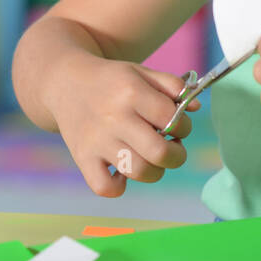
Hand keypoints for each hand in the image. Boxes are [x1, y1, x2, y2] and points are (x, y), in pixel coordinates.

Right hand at [46, 54, 192, 196]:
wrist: (65, 83)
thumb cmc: (111, 80)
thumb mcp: (141, 72)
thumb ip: (172, 86)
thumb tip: (195, 108)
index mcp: (131, 92)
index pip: (172, 120)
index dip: (184, 127)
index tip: (177, 126)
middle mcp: (113, 117)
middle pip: (159, 153)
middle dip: (176, 155)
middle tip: (171, 148)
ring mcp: (96, 140)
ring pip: (138, 172)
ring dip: (154, 171)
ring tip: (150, 158)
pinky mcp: (82, 158)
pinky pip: (105, 188)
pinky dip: (118, 186)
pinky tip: (121, 171)